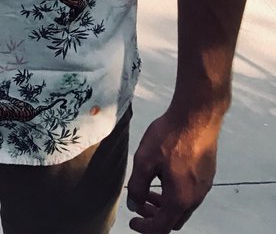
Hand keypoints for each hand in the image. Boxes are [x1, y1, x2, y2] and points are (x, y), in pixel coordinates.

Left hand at [125, 109, 220, 231]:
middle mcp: (195, 198)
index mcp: (179, 200)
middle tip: (140, 204)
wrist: (197, 117)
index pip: (161, 228)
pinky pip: (190, 194)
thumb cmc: (170, 137)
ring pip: (182, 207)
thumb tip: (134, 205)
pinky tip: (164, 176)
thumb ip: (137, 187)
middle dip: (155, 217)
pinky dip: (175, 193)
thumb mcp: (144, 161)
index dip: (144, 228)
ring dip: (165, 204)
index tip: (132, 222)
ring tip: (149, 190)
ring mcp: (204, 187)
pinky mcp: (207, 175)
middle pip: (173, 220)